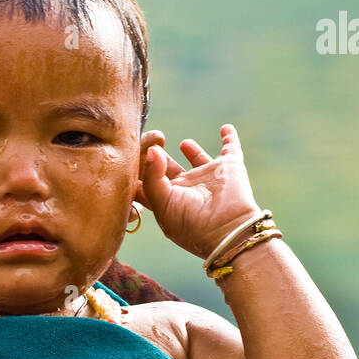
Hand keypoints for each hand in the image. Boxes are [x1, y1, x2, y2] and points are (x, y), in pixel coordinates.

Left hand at [137, 123, 261, 259]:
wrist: (227, 230)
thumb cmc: (190, 223)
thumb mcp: (161, 202)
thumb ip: (151, 175)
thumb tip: (152, 150)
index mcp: (168, 199)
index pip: (148, 182)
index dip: (138, 171)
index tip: (127, 156)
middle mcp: (188, 188)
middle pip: (170, 169)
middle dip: (160, 158)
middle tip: (148, 141)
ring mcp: (209, 177)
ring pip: (198, 159)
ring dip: (192, 150)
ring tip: (183, 143)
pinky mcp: (230, 166)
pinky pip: (230, 147)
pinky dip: (229, 137)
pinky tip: (225, 128)